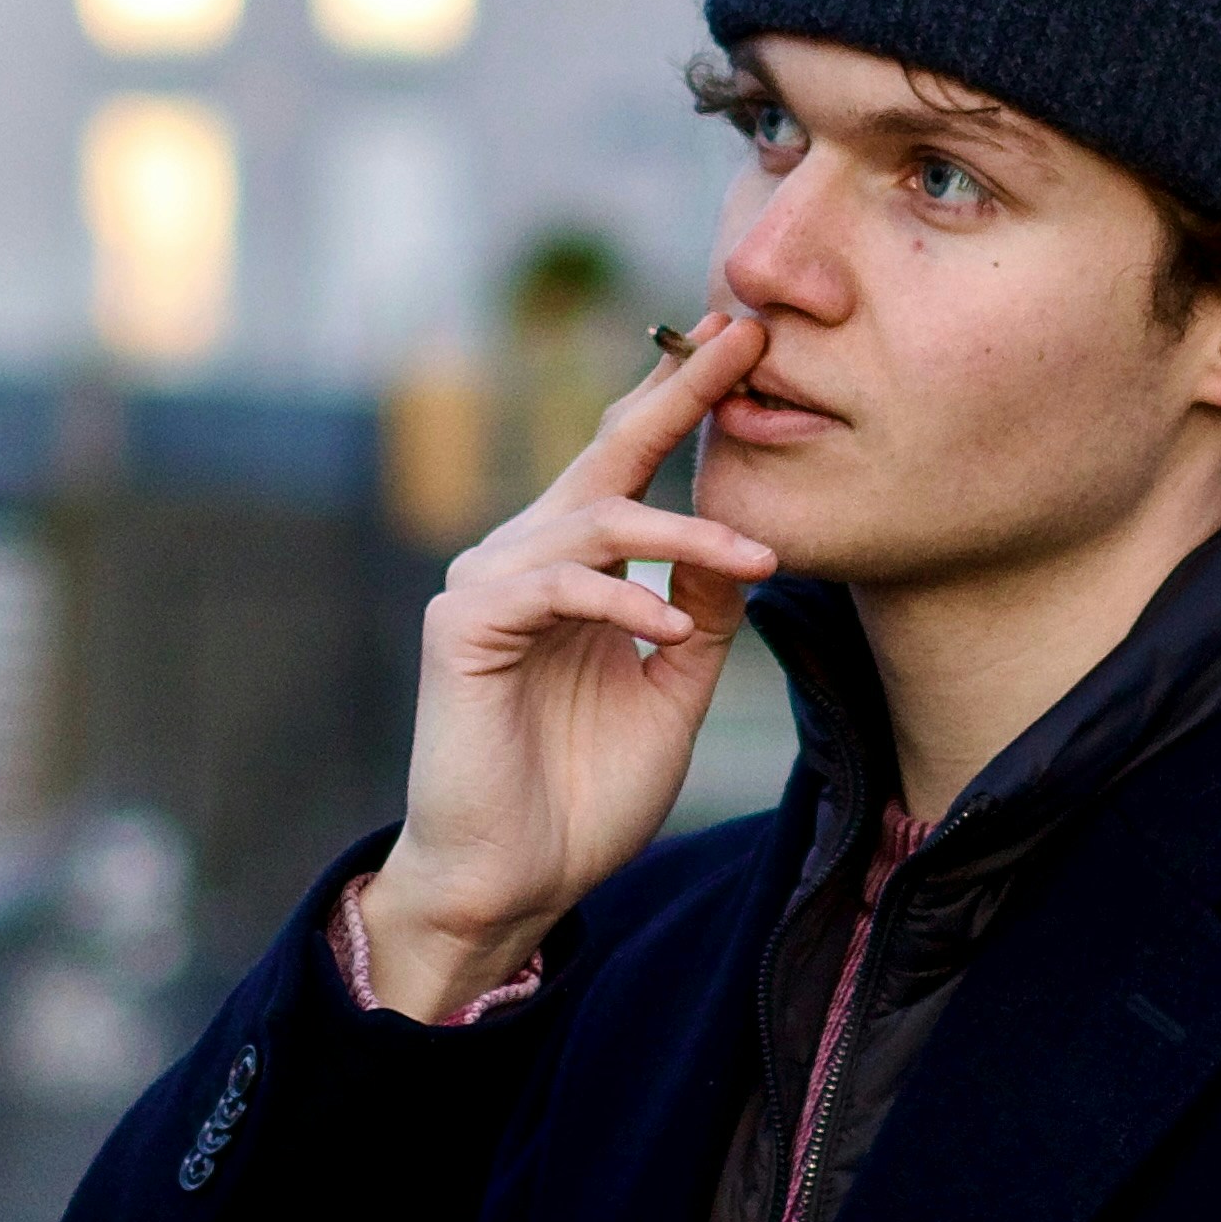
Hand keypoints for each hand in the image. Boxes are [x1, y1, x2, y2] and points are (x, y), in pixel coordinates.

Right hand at [362, 320, 777, 1016]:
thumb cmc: (585, 795)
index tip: (749, 343)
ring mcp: (486, 584)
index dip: (685, 399)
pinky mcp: (463, 625)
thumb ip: (702, 613)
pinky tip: (672, 630)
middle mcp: (522, 556)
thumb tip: (743, 538)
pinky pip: (558, 585)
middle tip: (747, 339)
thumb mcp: (673, 692)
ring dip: (687, 531)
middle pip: (608, 451)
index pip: (632, 464)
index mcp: (570, 566)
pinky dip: (625, 600)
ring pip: (597, 519)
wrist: (514, 882)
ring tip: (757, 559)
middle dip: (680, 391)